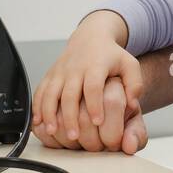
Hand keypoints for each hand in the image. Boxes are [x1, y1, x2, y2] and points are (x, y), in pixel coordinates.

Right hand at [31, 10, 143, 144]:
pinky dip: (37, 106)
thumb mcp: (129, 64)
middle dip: (70, 116)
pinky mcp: (50, 75)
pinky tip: (37, 121)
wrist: (90, 37)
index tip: (97, 122)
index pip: (93, 86)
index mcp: (95, 65)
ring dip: (49, 112)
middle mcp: (75, 68)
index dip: (94, 104)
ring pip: (51, 93)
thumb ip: (135, 84)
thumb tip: (132, 104)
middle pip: (69, 93)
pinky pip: (40, 91)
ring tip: (53, 130)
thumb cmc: (111, 55)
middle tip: (74, 135)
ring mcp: (60, 71)